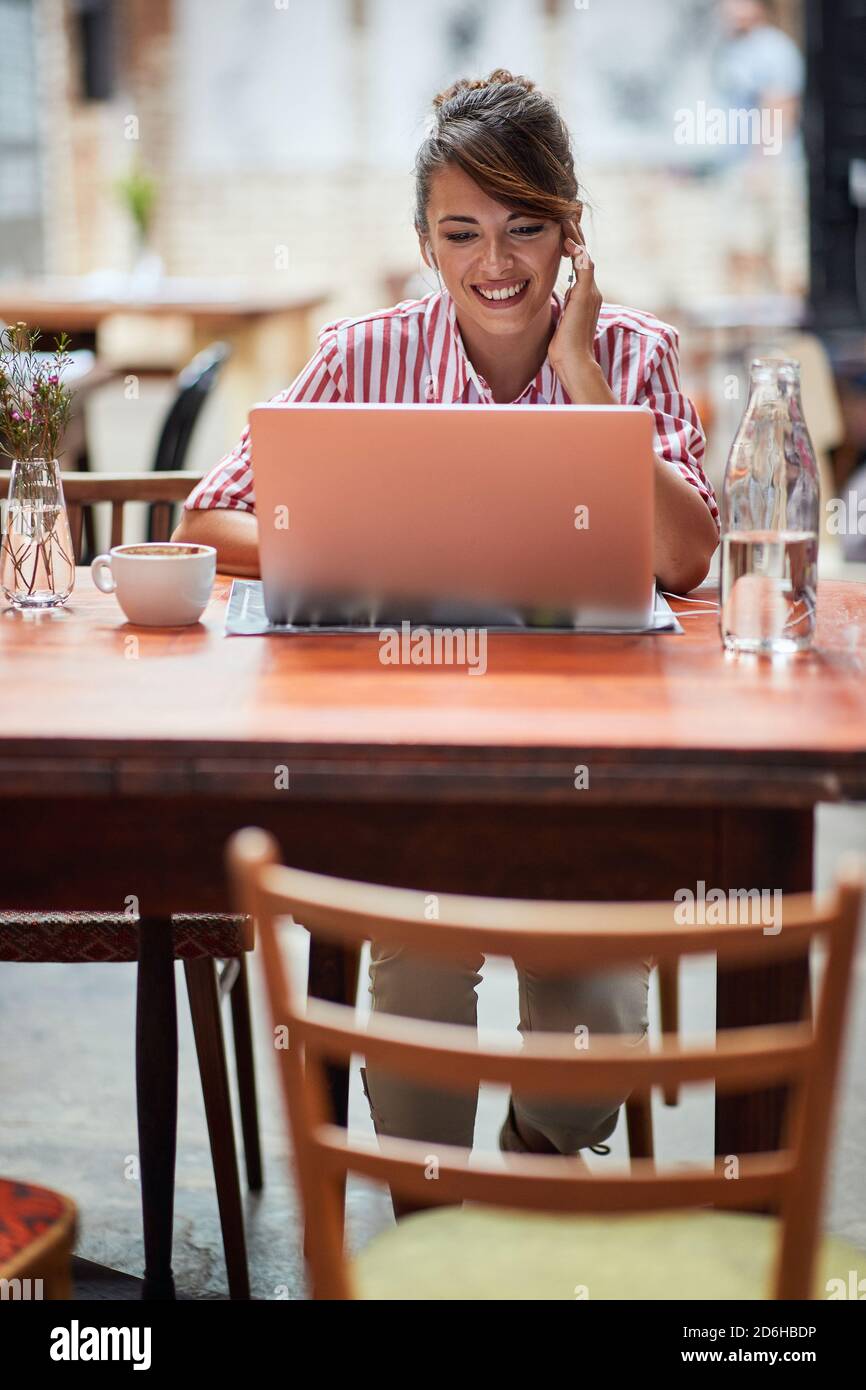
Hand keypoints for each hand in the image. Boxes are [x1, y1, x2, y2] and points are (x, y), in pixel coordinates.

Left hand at [548, 219, 607, 400]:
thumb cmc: (564, 347)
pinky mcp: (586, 296)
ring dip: (575, 236)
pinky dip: (578, 253)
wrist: (574, 362)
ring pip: (584, 256)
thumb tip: (555, 300)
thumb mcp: (561, 320)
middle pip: (583, 253)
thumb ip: (561, 306)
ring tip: (566, 217)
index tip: (562, 228)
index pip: (578, 262)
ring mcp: (591, 292)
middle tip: (568, 210)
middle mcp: (590, 290)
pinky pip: (585, 268)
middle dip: (575, 232)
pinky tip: (570, 241)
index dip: (571, 244)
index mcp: (584, 294)